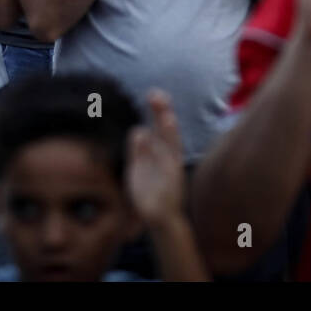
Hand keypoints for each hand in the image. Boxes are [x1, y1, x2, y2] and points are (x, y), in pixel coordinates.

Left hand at [125, 90, 185, 228]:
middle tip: (156, 95)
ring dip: (169, 131)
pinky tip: (149, 138)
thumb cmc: (149, 191)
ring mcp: (171, 169)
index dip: (160, 110)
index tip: (154, 93)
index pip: (162, 127)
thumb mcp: (139, 166)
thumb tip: (139, 130)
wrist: (158, 218)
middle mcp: (169, 157)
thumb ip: (138, 149)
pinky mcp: (170, 182)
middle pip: (167, 131)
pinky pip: (167, 165)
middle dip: (162, 113)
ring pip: (171, 146)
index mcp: (163, 152)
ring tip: (167, 116)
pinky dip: (161, 153)